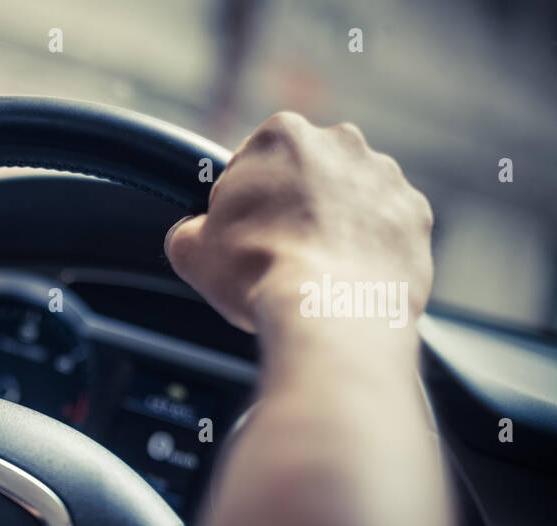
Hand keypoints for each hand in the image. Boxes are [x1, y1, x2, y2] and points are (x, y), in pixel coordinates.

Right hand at [164, 112, 433, 346]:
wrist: (330, 312)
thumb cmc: (257, 273)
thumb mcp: (191, 251)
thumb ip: (187, 231)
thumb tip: (191, 234)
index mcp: (282, 135)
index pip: (253, 162)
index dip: (242, 202)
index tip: (241, 234)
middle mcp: (341, 143)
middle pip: (308, 174)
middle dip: (295, 206)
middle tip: (278, 253)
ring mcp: (386, 177)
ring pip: (351, 199)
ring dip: (336, 226)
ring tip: (317, 272)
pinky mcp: (416, 216)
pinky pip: (386, 230)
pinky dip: (370, 250)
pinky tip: (348, 280)